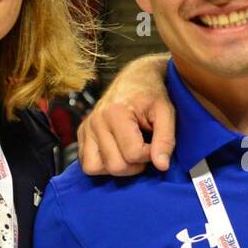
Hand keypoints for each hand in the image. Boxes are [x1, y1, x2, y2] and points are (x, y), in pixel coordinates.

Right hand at [77, 54, 174, 175]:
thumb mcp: (166, 112)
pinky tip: (117, 152)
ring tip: (130, 151)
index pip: (133, 154)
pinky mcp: (81, 134)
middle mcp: (96, 121)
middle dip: (135, 165)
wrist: (135, 79)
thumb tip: (162, 166)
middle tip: (144, 149)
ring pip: (96, 168)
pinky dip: (103, 165)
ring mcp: (86, 128)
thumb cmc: (152, 96)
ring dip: (118, 166)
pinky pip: (87, 165)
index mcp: (115, 113)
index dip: (151, 155)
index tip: (156, 144)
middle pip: (115, 166)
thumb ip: (166, 139)